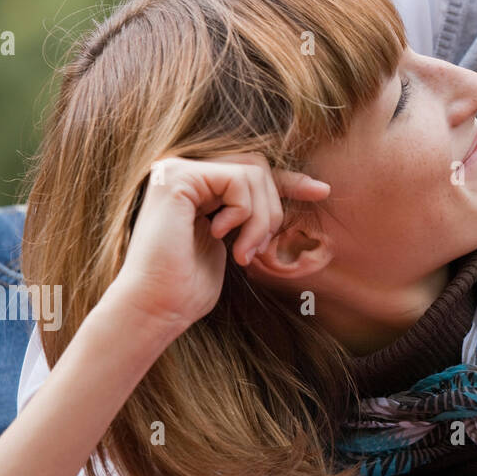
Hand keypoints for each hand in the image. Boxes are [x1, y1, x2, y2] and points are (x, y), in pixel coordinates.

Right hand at [109, 153, 329, 330]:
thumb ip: (252, 214)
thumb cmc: (188, 287)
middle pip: (257, 167)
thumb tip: (308, 189)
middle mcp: (182, 171)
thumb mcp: (234, 242)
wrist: (155, 308)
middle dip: (273, 208)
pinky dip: (243, 213)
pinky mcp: (177, 177)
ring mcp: (176, 170)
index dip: (289, 180)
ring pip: (253, 172)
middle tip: (259, 248)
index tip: (321, 191)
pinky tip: (220, 236)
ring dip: (260, 218)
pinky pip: (238, 180)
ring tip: (244, 252)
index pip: (252, 171)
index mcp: (194, 186)